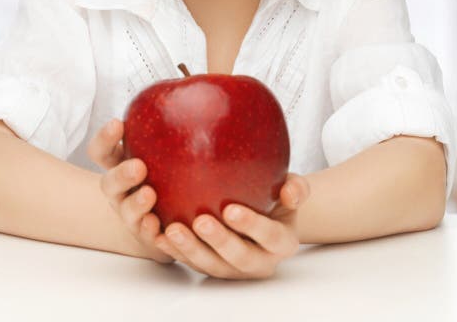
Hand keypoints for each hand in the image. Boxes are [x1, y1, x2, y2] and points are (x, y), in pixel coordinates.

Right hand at [86, 118, 173, 264]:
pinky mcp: (151, 236)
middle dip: (121, 174)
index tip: (118, 123)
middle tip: (139, 166)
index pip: (102, 149)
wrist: (177, 215)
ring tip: (150, 194)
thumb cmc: (175, 167)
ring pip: (125, 211)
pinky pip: (147, 238)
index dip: (105, 137)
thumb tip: (212, 79)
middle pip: (109, 183)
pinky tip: (161, 227)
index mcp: (122, 162)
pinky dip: (151, 233)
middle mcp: (122, 190)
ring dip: (135, 204)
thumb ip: (184, 117)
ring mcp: (133, 215)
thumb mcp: (174, 142)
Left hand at [153, 173, 310, 279]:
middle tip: (201, 221)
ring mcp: (234, 268)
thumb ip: (296, 188)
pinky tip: (160, 236)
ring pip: (212, 265)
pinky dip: (176, 252)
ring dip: (191, 250)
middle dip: (219, 241)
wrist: (264, 213)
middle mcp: (260, 261)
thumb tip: (289, 191)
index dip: (252, 225)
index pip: (270, 236)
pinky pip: (192, 263)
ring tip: (173, 229)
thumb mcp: (291, 189)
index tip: (231, 209)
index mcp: (282, 242)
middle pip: (239, 257)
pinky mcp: (212, 267)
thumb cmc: (275, 196)